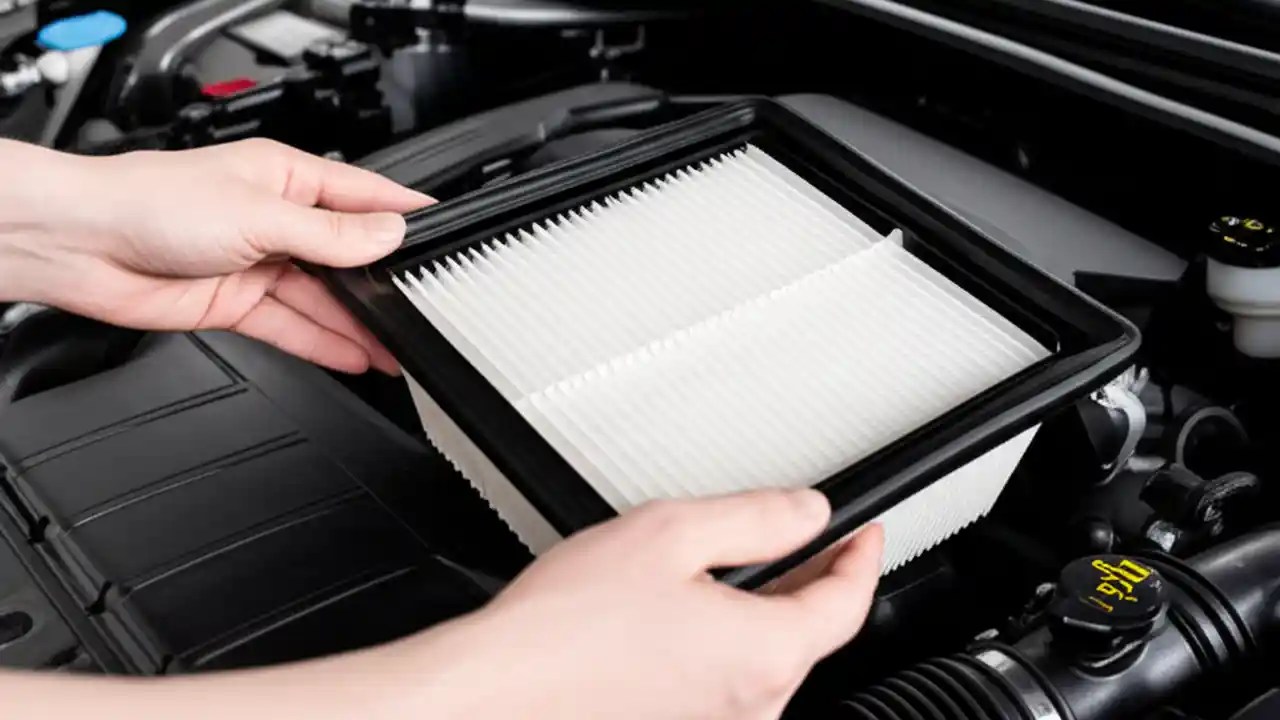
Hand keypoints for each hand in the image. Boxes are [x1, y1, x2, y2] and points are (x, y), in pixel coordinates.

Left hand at [0, 138, 431, 373]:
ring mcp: (258, 263)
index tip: (445, 231)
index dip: (404, 214)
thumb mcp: (261, 215)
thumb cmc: (152, 203)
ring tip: (401, 345)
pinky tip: (358, 355)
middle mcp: (275, 220)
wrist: (82, 246)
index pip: (363, 195)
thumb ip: (331, 235)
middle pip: (347, 255)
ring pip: (324, 298)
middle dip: (383, 281)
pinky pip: (294, 327)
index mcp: (285, 178)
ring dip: (359, 322)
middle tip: (425, 306)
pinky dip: (324, 343)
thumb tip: (388, 235)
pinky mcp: (238, 302)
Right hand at [390, 489, 884, 719]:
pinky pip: (726, 685)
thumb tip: (806, 512)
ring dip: (759, 616)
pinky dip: (721, 648)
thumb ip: (755, 517)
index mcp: (762, 653)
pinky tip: (676, 622)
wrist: (498, 693)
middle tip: (792, 541)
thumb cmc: (565, 629)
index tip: (866, 536)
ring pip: (764, 661)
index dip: (863, 559)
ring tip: (712, 577)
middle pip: (807, 635)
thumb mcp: (668, 534)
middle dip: (807, 582)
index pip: (848, 603)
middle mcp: (752, 705)